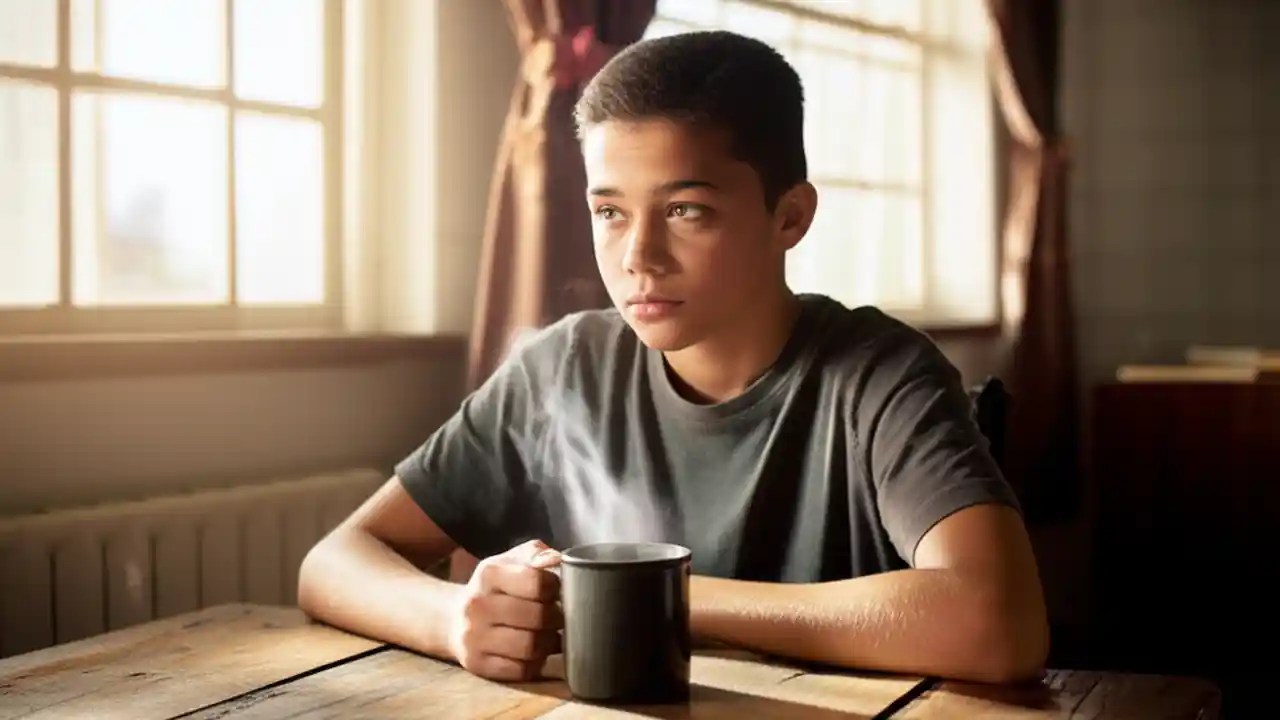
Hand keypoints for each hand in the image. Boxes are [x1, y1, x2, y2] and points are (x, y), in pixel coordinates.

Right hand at [447, 539, 562, 680]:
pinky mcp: (477, 664)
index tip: (559, 591)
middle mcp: (476, 605)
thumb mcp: (510, 562)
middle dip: (558, 618)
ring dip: (550, 642)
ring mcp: (473, 637)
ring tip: (552, 634)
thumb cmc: (495, 588)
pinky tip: (537, 652)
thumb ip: (536, 554)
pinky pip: (521, 670)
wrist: (454, 618)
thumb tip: (555, 560)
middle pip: (538, 617)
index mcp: (488, 574)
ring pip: (531, 647)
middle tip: (562, 616)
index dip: (557, 588)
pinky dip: (536, 663)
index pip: (537, 582)